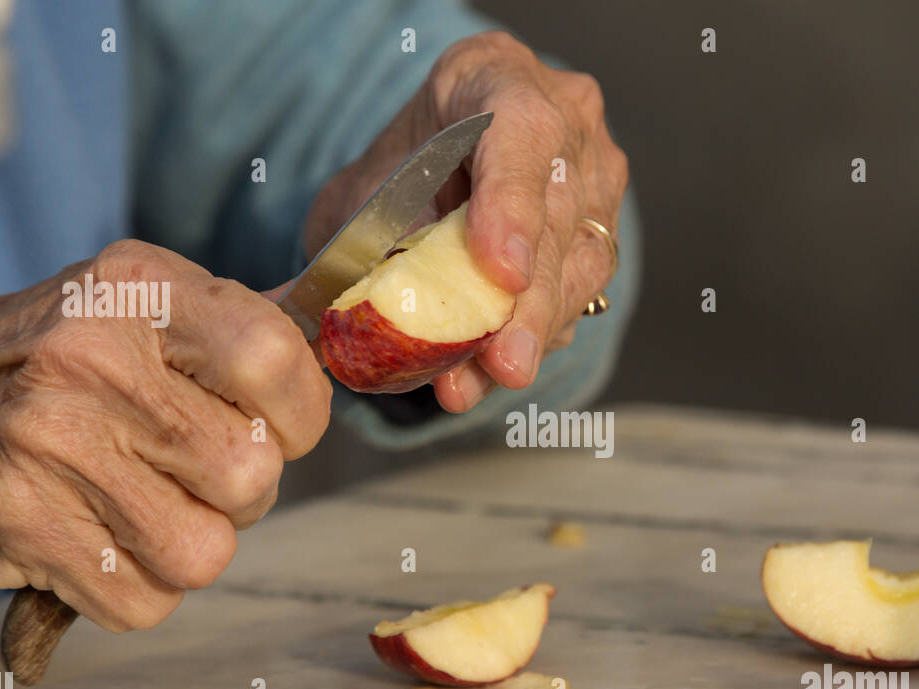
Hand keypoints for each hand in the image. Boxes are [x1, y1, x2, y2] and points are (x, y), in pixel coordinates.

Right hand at [0, 241, 331, 630]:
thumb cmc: (47, 358)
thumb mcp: (130, 303)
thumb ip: (229, 328)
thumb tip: (334, 352)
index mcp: (136, 289)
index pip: (275, 359)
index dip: (302, 410)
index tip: (280, 421)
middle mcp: (90, 359)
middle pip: (252, 473)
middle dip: (245, 491)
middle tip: (198, 471)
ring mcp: (49, 445)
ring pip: (206, 553)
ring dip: (192, 545)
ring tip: (148, 506)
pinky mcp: (18, 523)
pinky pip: (145, 602)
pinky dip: (139, 589)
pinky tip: (103, 539)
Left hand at [304, 31, 628, 412]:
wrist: (447, 153)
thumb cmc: (409, 161)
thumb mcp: (371, 185)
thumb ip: (364, 237)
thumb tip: (319, 307)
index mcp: (499, 77)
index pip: (521, 134)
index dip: (511, 207)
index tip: (500, 273)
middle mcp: (566, 121)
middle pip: (557, 217)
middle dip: (526, 305)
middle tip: (501, 363)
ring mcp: (595, 177)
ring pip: (578, 264)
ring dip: (530, 334)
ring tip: (481, 380)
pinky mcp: (600, 232)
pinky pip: (577, 293)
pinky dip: (533, 336)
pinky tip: (493, 366)